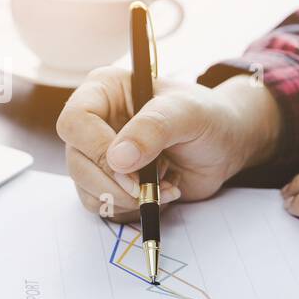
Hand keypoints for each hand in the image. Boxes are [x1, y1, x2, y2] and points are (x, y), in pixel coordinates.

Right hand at [56, 68, 280, 219]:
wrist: (224, 145)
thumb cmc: (207, 117)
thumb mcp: (188, 113)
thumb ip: (153, 129)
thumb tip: (118, 158)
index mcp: (104, 90)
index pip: (75, 121)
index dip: (97, 149)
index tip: (129, 167)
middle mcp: (94, 121)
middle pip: (76, 161)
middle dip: (114, 183)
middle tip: (147, 187)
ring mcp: (98, 154)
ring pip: (85, 188)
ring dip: (126, 198)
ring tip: (163, 184)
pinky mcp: (108, 181)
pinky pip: (101, 206)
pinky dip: (130, 208)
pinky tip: (158, 194)